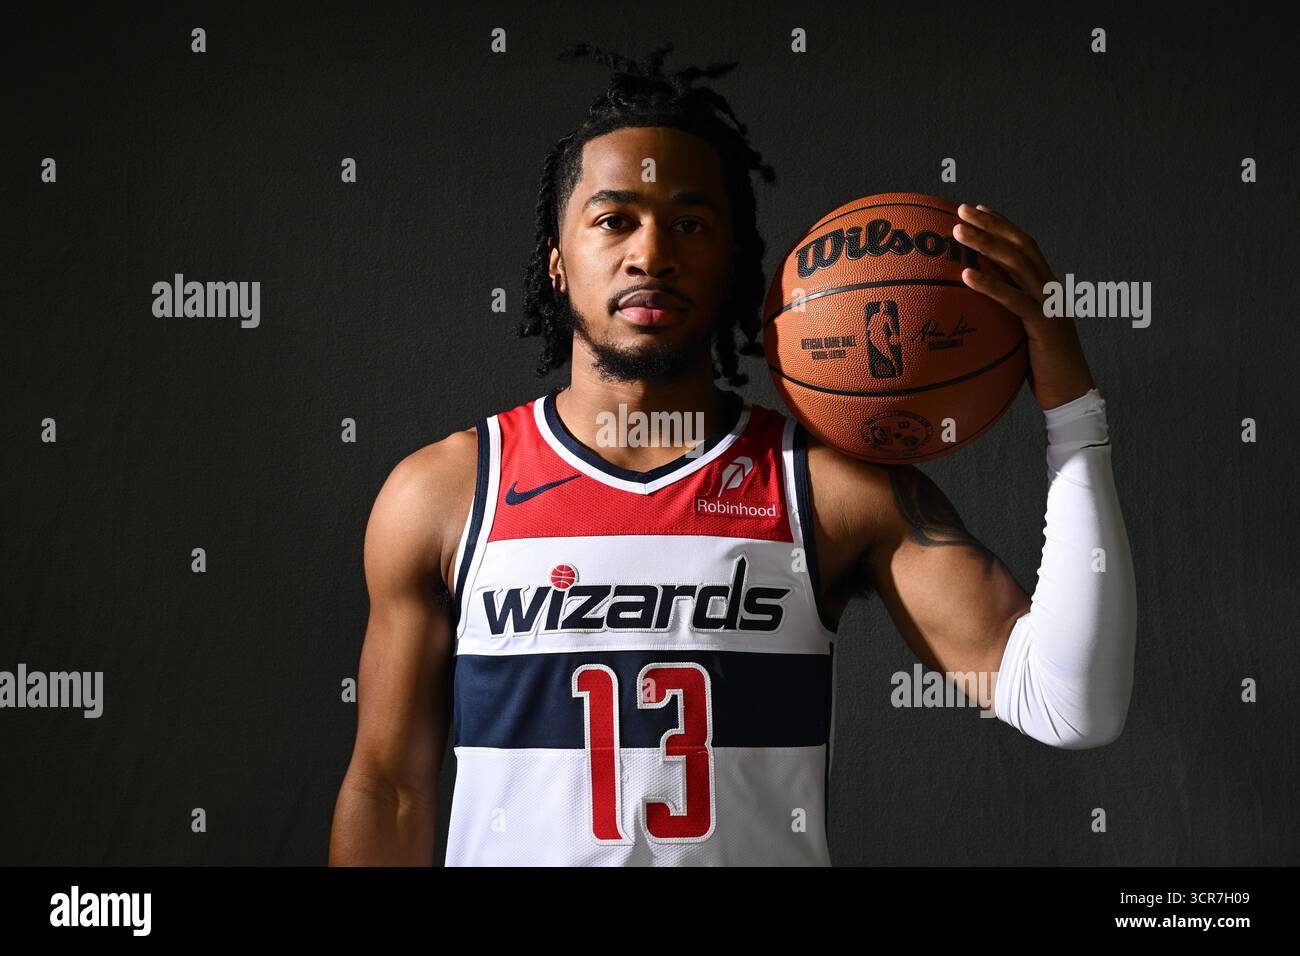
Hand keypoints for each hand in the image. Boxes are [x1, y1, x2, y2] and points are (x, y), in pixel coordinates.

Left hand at [952, 203, 1094, 410]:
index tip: (977, 209)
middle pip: (1019, 246)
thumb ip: (1006, 314)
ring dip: (985, 244)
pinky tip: (966, 274)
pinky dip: (990, 285)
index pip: (1023, 246)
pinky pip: (1013, 300)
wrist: (1069, 393)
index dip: (1001, 225)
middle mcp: (1050, 288)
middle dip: (990, 224)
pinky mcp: (1044, 325)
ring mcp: (1049, 305)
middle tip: (961, 209)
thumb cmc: (1041, 367)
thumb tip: (973, 309)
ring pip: (1017, 264)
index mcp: (1046, 287)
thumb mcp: (1020, 333)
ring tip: (957, 231)